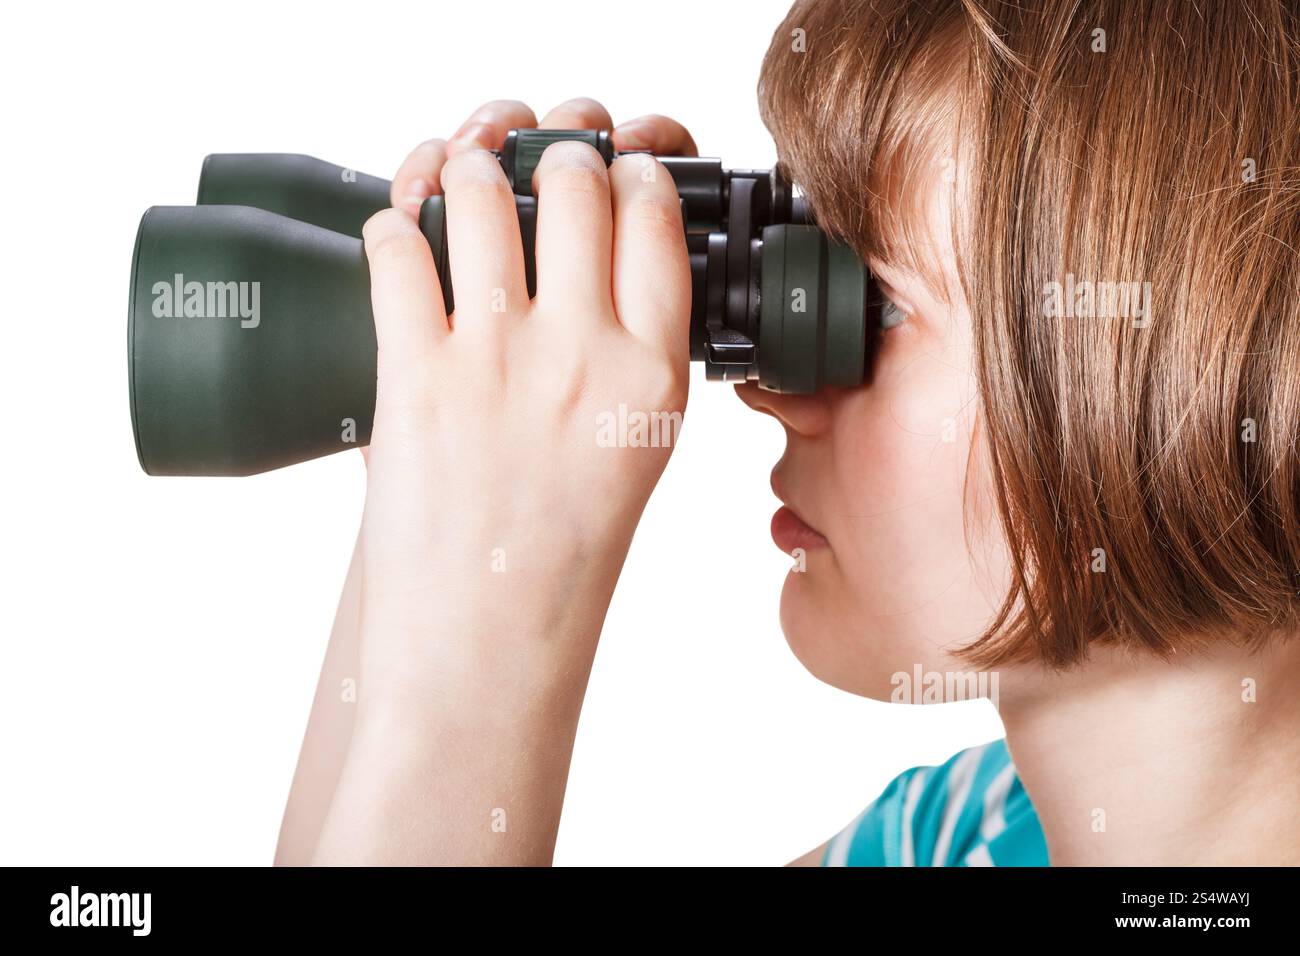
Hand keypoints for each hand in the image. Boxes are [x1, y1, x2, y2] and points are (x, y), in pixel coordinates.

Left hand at [359, 100, 691, 695]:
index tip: (619, 171)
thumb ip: (623, 363)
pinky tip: (400, 225)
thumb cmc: (559, 561)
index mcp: (650, 377)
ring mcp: (495, 358)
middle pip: (577, 182)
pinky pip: (396, 249)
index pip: (656, 222)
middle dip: (558, 149)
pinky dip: (392, 219)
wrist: (487, 641)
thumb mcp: (631, 455)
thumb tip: (589, 283)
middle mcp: (581, 354)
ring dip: (468, 162)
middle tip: (540, 158)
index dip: (634, 175)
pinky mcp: (412, 374)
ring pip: (482, 190)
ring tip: (462, 170)